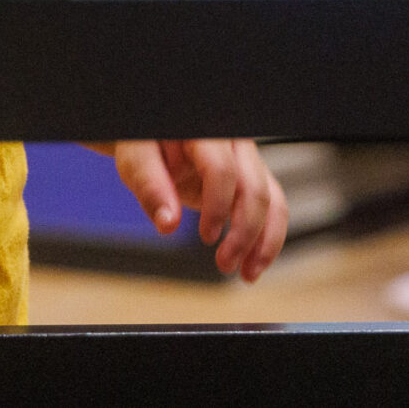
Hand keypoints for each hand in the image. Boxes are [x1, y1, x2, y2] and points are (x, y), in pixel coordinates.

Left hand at [111, 139, 287, 283]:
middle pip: (255, 188)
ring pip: (271, 199)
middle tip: (224, 264)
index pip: (222, 170)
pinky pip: (271, 206)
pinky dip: (267, 237)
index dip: (218, 206)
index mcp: (206, 134)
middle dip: (245, 232)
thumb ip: (150, 185)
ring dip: (264, 241)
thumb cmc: (148, 144)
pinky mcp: (250, 178)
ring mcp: (246, 160)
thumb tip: (168, 224)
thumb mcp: (137, 158)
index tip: (206, 237)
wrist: (159, 142)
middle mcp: (234, 144)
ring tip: (248, 274)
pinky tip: (253, 264)